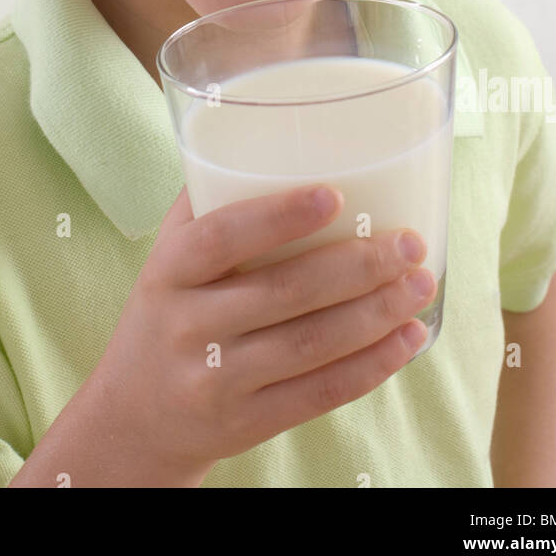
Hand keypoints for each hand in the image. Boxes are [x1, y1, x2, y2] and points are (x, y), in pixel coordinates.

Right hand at [88, 183, 434, 482]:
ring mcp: (216, 380)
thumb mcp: (167, 256)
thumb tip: (271, 133)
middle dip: (358, 266)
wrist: (135, 416)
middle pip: (283, 292)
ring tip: (420, 283)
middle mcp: (188, 326)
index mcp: (168, 271)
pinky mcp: (248, 422)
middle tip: (409, 243)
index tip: (334, 195)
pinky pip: (319, 394)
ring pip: (310, 344)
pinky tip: (408, 339)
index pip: (220, 238)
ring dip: (376, 313)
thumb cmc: (168, 311)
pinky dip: (371, 366)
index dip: (278, 217)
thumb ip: (209, 202)